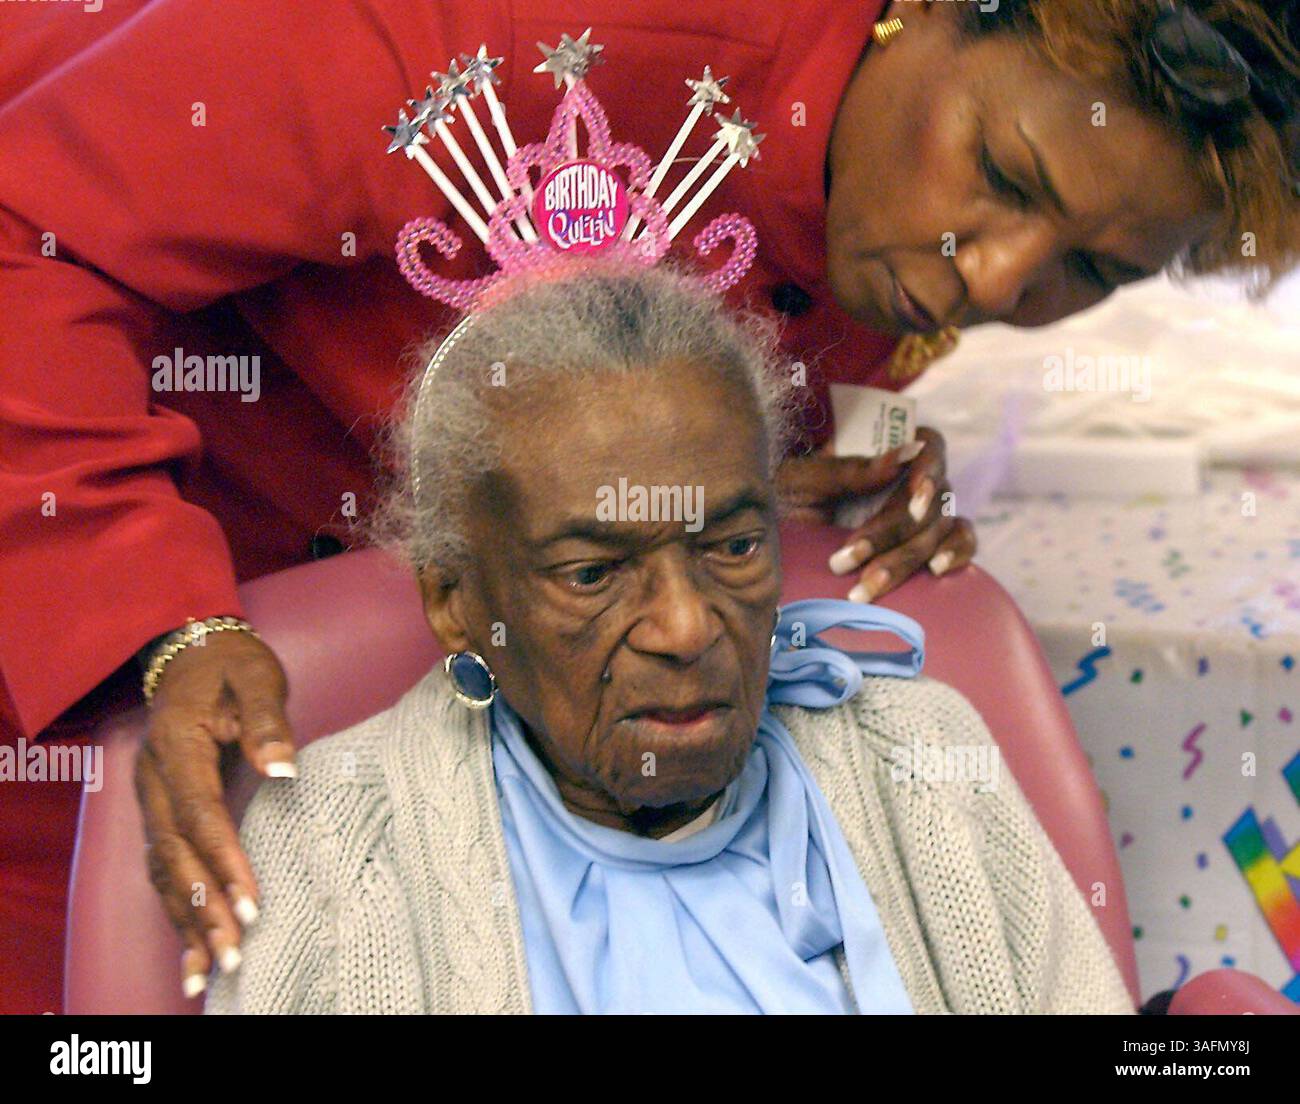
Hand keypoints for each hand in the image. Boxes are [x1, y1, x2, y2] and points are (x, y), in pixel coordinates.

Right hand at [134, 628, 295, 998]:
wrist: (194, 648)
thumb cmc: (233, 663)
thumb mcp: (257, 677)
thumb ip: (268, 721)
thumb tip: (283, 768)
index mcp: (176, 746)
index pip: (199, 814)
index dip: (223, 860)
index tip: (250, 901)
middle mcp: (153, 779)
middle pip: (173, 853)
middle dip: (202, 906)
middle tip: (233, 951)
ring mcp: (150, 796)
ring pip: (162, 868)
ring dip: (186, 919)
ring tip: (212, 966)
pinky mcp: (159, 809)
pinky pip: (163, 866)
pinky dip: (177, 907)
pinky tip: (194, 944)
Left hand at [777, 426, 976, 600]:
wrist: (771, 540)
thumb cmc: (785, 496)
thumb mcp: (801, 480)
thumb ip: (847, 469)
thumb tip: (905, 453)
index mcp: (884, 451)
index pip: (929, 445)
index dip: (929, 469)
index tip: (916, 498)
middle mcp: (913, 480)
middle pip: (930, 498)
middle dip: (890, 533)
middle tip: (846, 560)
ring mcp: (924, 514)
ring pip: (940, 529)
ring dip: (907, 557)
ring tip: (869, 583)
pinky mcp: (927, 544)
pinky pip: (959, 545)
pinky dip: (955, 555)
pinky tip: (935, 571)